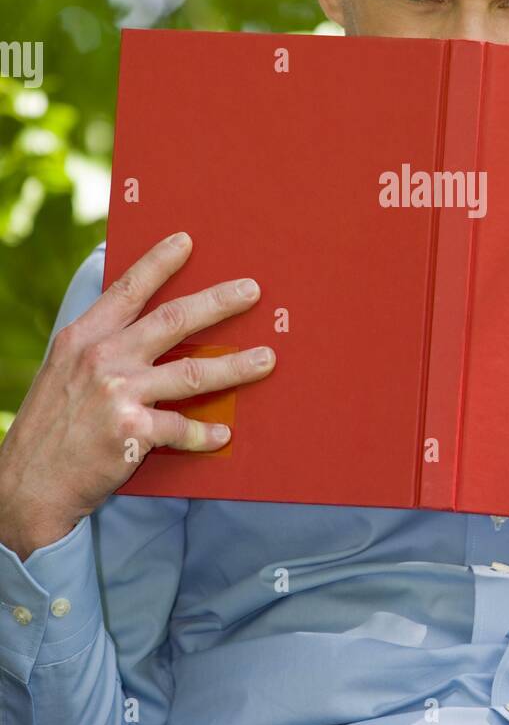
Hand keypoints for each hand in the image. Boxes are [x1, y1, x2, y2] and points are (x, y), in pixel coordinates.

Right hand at [0, 231, 275, 558]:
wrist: (28, 483)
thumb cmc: (51, 427)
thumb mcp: (63, 372)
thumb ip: (101, 348)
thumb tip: (147, 331)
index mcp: (84, 337)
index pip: (128, 289)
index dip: (159, 262)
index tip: (187, 241)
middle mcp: (102, 358)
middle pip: (174, 320)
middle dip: (219, 302)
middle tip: (252, 290)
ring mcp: (118, 393)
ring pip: (193, 372)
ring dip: (236, 366)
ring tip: (266, 359)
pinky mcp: (133, 431)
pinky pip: (183, 428)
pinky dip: (205, 434)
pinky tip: (223, 434)